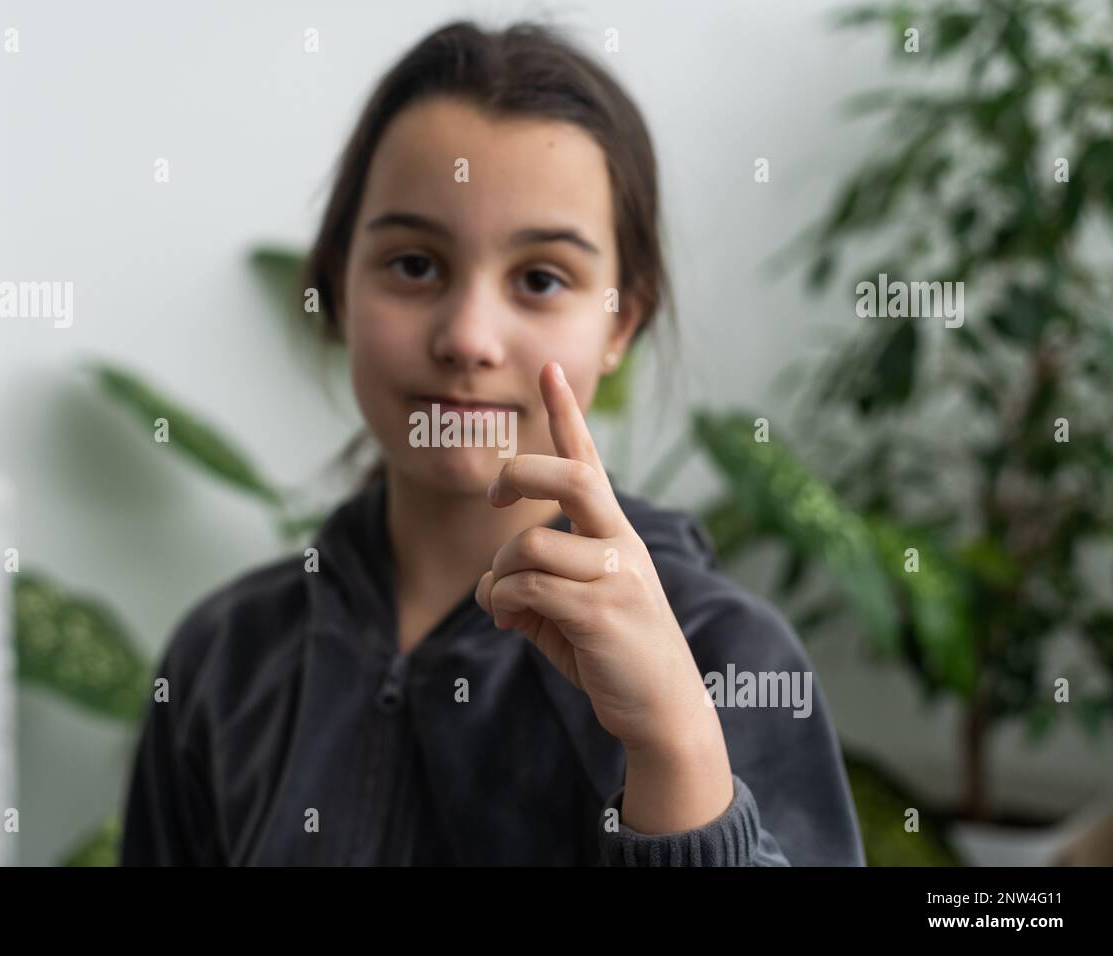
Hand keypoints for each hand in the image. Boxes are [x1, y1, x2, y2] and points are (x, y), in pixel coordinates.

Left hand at [474, 361, 723, 759]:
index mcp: (615, 533)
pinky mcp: (601, 613)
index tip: (548, 367)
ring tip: (501, 602)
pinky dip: (501, 602)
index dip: (565, 414)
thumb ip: (537, 585)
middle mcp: (620, 544)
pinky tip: (507, 621)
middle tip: (496, 496)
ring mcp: (615, 577)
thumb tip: (491, 585)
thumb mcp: (571, 610)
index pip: (588, 462)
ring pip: (529, 545)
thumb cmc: (613, 654)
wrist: (662, 709)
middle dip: (520, 474)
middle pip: (568, 478)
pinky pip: (526, 588)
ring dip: (497, 574)